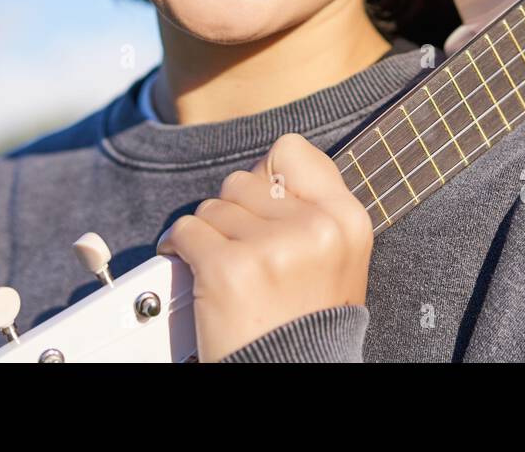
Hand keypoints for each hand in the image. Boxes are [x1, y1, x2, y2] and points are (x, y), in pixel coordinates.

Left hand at [156, 132, 373, 361]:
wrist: (291, 373)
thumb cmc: (307, 323)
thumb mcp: (336, 259)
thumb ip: (310, 209)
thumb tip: (266, 169)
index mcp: (346, 220)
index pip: (291, 151)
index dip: (269, 175)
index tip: (263, 202)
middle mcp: (313, 228)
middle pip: (243, 181)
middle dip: (235, 213)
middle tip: (246, 252)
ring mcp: (270, 248)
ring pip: (212, 207)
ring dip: (210, 235)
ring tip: (228, 269)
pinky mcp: (228, 268)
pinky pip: (185, 231)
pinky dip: (179, 248)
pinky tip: (194, 268)